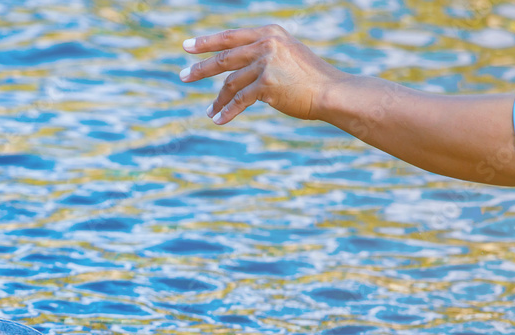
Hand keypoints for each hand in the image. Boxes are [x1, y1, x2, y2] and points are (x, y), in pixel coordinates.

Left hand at [179, 25, 349, 123]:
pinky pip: (239, 100)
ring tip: (209, 111)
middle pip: (223, 57)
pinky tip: (218, 120)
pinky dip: (228, 111)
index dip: (206, 42)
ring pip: (230, 83)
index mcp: (269, 33)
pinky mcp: (267, 84)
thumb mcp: (287, 55)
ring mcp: (266, 63)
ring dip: (218, 100)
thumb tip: (238, 66)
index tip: (187, 46)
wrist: (331, 91)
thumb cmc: (310, 78)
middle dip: (200, 69)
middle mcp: (266, 44)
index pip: (230, 37)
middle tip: (183, 77)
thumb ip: (263, 54)